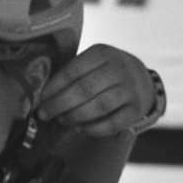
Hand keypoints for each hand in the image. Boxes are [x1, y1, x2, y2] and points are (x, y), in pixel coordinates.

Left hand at [34, 44, 157, 143]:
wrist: (142, 80)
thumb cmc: (106, 73)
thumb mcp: (93, 63)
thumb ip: (73, 74)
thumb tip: (44, 96)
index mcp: (102, 53)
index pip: (73, 71)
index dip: (54, 87)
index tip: (40, 100)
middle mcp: (119, 68)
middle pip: (84, 89)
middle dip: (60, 104)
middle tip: (44, 114)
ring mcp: (130, 89)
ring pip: (99, 106)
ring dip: (75, 116)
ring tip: (62, 120)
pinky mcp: (136, 109)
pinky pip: (112, 124)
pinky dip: (93, 129)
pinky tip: (80, 129)